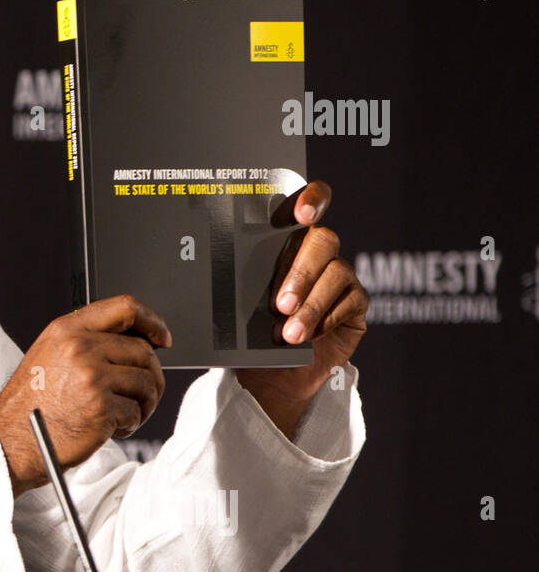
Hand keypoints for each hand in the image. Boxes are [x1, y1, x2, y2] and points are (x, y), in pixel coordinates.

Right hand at [0, 295, 169, 497]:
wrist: (11, 439)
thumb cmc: (32, 403)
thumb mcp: (50, 354)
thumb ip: (87, 341)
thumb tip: (137, 342)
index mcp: (67, 329)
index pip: (125, 308)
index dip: (152, 321)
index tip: (162, 338)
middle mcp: (80, 348)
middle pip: (143, 351)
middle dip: (150, 377)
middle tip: (140, 396)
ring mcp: (92, 377)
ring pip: (146, 383)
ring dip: (144, 404)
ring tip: (124, 414)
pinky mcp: (101, 407)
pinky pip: (136, 411)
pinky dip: (130, 424)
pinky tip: (111, 428)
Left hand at [234, 180, 369, 425]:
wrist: (273, 373)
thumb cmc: (250, 331)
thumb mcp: (238, 305)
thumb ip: (239, 283)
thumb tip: (216, 274)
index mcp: (284, 239)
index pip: (306, 202)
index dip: (311, 198)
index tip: (301, 214)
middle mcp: (316, 250)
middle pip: (323, 239)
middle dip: (301, 272)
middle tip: (280, 305)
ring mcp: (340, 273)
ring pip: (336, 272)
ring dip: (311, 305)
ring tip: (288, 334)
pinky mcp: (356, 300)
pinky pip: (349, 301)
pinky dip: (325, 320)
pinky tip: (307, 337)